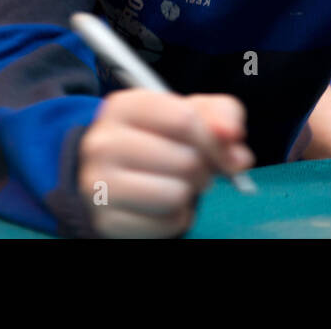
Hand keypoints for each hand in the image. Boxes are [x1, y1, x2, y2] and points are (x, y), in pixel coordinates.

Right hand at [78, 89, 253, 237]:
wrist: (120, 176)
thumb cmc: (162, 139)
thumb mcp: (192, 113)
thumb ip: (221, 114)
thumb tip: (231, 135)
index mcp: (123, 106)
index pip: (184, 119)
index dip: (215, 140)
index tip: (225, 152)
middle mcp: (103, 142)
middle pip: (186, 160)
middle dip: (202, 169)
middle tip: (193, 169)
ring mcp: (99, 184)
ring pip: (176, 194)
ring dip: (188, 194)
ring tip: (177, 184)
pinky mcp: (107, 221)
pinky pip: (166, 224)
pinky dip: (176, 218)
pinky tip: (162, 206)